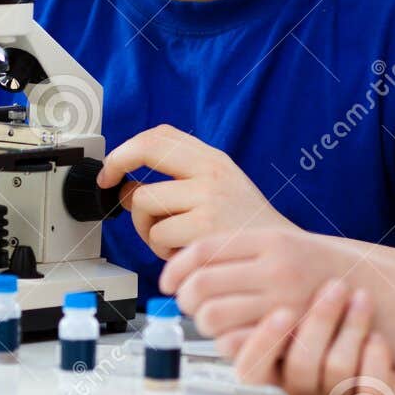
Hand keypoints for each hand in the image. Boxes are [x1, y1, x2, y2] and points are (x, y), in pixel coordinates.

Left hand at [96, 125, 294, 258]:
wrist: (281, 259)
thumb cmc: (245, 230)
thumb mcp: (219, 192)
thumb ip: (177, 183)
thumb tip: (124, 189)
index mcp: (214, 160)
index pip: (160, 135)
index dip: (126, 148)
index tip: (113, 167)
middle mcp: (211, 171)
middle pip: (145, 154)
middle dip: (118, 170)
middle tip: (114, 192)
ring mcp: (208, 197)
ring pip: (143, 202)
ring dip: (147, 228)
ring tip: (173, 241)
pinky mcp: (203, 227)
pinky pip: (157, 235)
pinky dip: (162, 251)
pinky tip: (184, 254)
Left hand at [162, 227, 354, 340]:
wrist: (381, 295)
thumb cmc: (322, 271)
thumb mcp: (286, 243)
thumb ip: (241, 251)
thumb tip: (184, 264)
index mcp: (271, 239)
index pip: (203, 250)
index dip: (175, 268)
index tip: (168, 281)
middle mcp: (277, 268)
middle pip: (199, 286)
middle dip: (185, 299)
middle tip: (188, 304)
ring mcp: (286, 304)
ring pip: (211, 317)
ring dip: (204, 323)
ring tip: (212, 321)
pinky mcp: (292, 337)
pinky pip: (235, 345)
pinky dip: (227, 344)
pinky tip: (236, 338)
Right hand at [233, 279, 394, 394]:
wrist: (382, 332)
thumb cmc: (321, 309)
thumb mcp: (284, 302)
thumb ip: (249, 286)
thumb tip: (209, 261)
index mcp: (273, 366)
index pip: (251, 368)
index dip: (262, 343)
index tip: (283, 310)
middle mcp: (300, 385)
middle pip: (299, 365)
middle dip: (319, 322)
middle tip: (335, 285)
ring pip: (338, 369)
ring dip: (353, 327)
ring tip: (362, 295)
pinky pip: (372, 388)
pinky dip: (375, 357)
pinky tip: (378, 336)